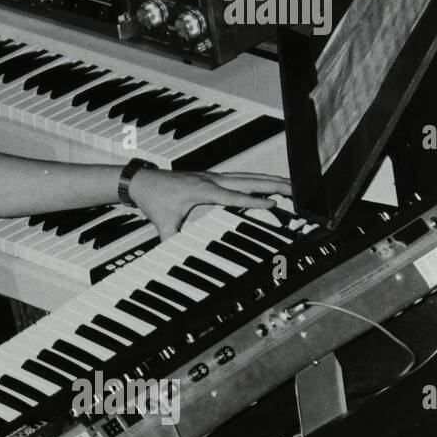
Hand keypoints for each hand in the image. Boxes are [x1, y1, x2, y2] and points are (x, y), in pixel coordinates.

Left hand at [130, 169, 291, 240]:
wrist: (141, 181)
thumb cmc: (153, 201)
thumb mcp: (164, 224)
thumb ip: (174, 241)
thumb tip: (178, 261)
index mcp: (201, 190)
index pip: (232, 196)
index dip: (253, 200)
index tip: (274, 203)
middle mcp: (209, 180)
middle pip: (247, 180)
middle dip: (272, 184)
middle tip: (296, 189)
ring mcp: (211, 176)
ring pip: (246, 176)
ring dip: (269, 179)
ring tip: (291, 184)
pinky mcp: (211, 177)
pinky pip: (239, 177)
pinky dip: (256, 179)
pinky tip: (269, 182)